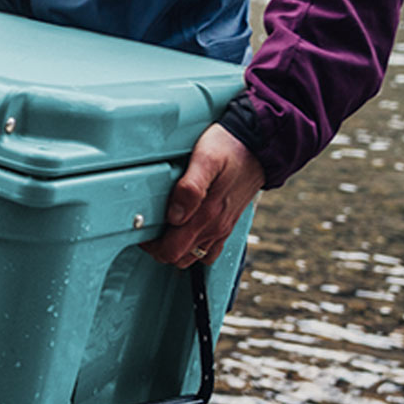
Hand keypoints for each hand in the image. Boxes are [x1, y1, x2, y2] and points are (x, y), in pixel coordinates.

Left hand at [141, 124, 264, 268]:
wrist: (260, 146)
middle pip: (178, 257)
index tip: (142, 228)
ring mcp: (222, 228)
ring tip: (162, 230)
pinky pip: (209, 251)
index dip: (151, 245)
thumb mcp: (206, 158)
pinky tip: (185, 232)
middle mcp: (215, 227)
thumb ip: (190, 188)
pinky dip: (194, 248)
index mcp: (207, 214)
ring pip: (192, 256)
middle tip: (148, 228)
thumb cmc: (229, 147)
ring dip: (175, 249)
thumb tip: (174, 216)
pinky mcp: (227, 224)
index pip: (171, 250)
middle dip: (158, 248)